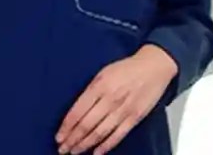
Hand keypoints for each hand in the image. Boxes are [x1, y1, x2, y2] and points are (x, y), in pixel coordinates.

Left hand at [56, 44, 176, 154]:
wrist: (154, 67)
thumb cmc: (127, 68)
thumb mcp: (103, 73)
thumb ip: (90, 91)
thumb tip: (76, 111)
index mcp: (99, 85)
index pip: (78, 111)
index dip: (66, 126)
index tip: (59, 136)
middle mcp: (110, 99)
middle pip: (86, 125)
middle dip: (72, 139)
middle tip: (63, 149)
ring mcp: (123, 110)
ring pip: (100, 133)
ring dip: (85, 145)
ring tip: (75, 151)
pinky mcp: (134, 118)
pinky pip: (118, 135)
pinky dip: (106, 146)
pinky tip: (96, 152)